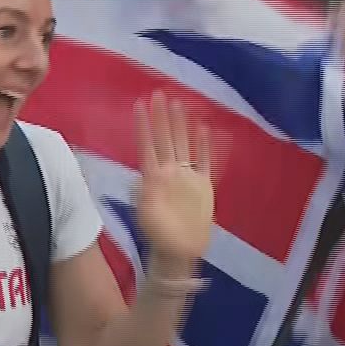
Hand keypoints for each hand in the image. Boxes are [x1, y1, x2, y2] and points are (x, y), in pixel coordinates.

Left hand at [135, 92, 215, 271]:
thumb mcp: (148, 216)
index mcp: (155, 177)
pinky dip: (205, 146)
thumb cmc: (160, 236)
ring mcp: (187, 177)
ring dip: (180, 124)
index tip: (139, 104)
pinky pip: (206, 160)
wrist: (180, 252)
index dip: (144, 125)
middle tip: (158, 93)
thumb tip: (142, 175)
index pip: (148, 145)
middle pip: (166, 138)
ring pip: (184, 144)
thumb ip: (145, 195)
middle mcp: (170, 172)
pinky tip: (204, 129)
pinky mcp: (203, 185)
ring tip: (178, 103)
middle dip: (162, 117)